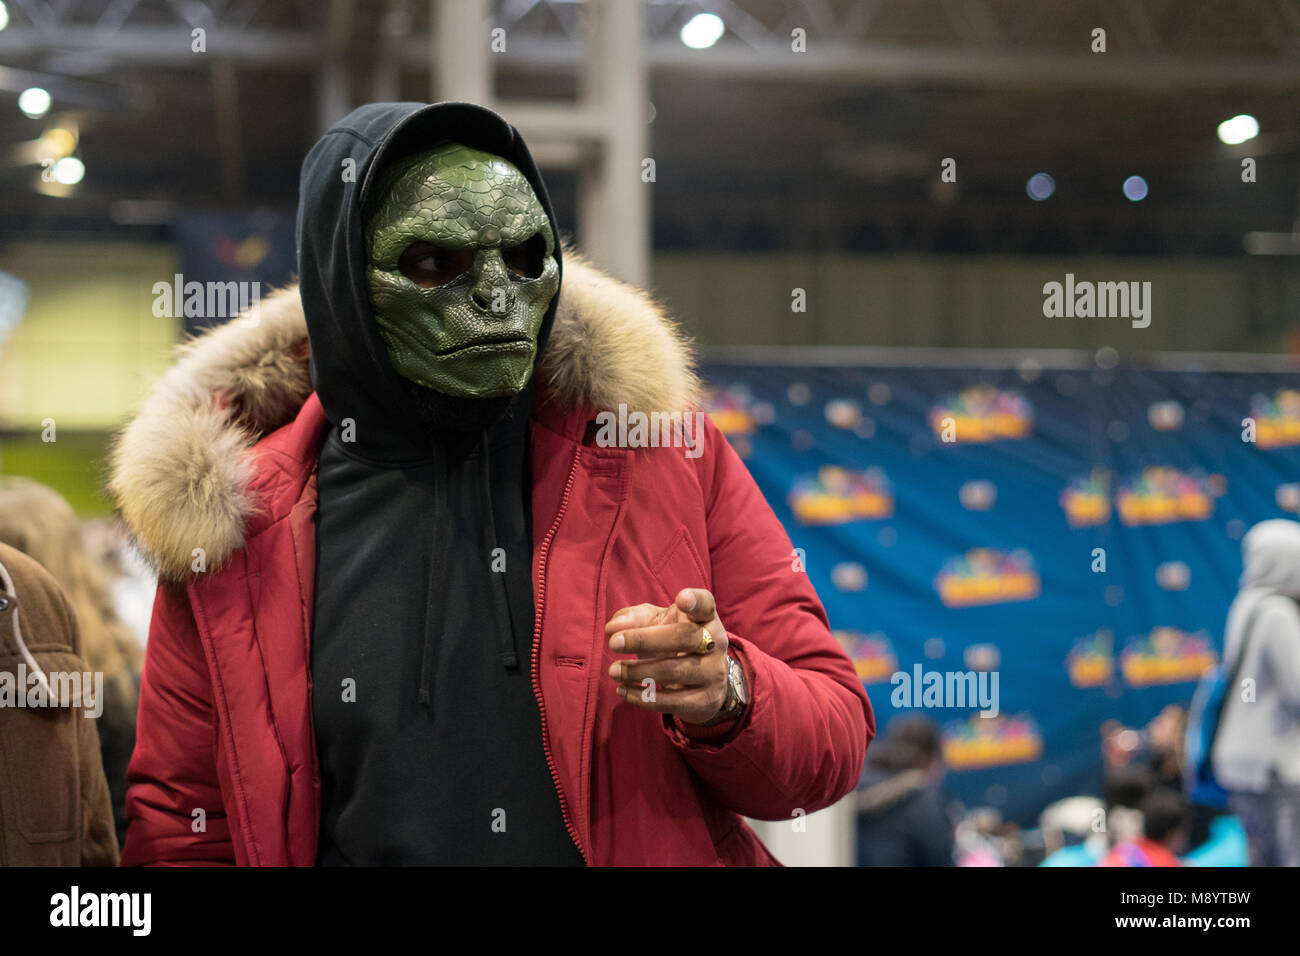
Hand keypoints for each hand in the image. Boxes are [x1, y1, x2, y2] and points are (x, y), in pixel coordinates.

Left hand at [605, 588, 729, 725]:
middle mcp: (714, 643)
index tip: (681, 599)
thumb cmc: (674, 642)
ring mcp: (713, 673)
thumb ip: (634, 618)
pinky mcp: (705, 701)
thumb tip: (612, 628)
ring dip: (637, 672)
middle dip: (644, 640)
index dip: (695, 601)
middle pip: (683, 637)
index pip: (705, 604)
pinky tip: (623, 690)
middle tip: (613, 643)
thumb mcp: (658, 623)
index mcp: (705, 618)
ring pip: (674, 671)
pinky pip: (671, 702)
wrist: (703, 682)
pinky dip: (642, 697)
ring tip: (614, 670)